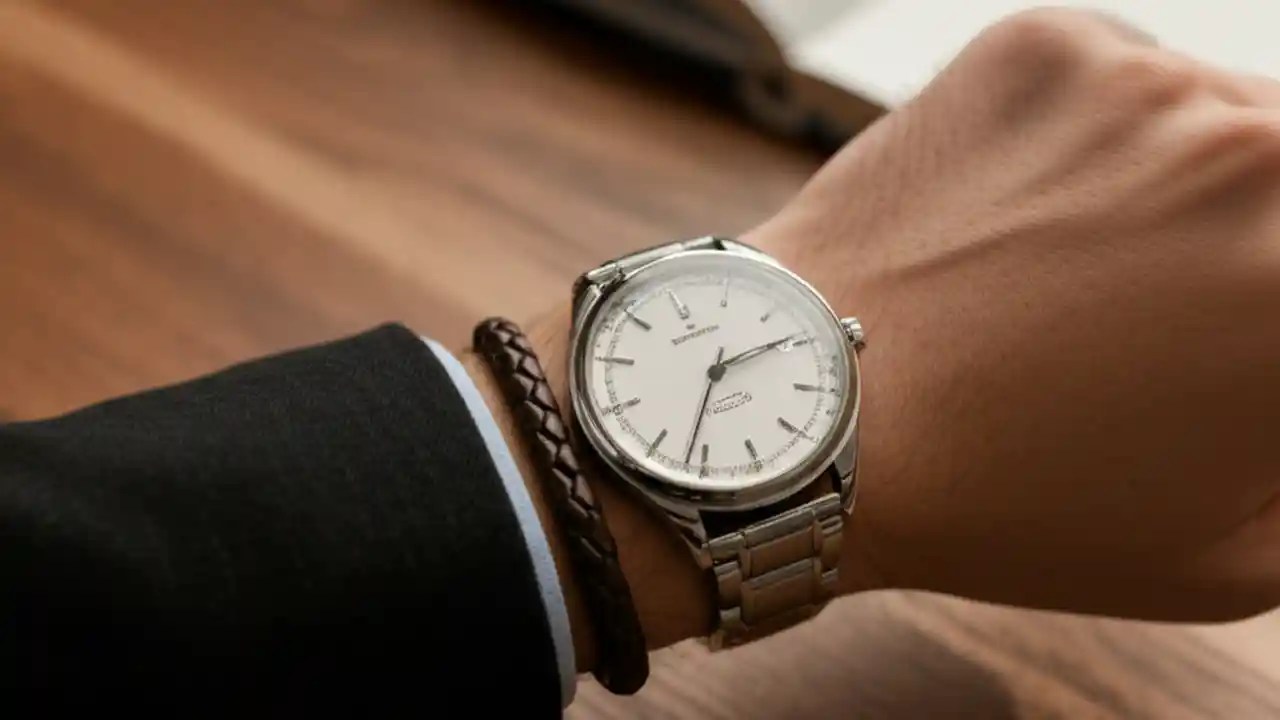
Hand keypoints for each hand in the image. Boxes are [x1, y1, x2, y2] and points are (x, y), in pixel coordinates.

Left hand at [463, 8, 1279, 672]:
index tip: (1240, 337)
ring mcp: (1144, 83)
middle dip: (1261, 244)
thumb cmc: (1004, 504)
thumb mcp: (1232, 557)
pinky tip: (1026, 218)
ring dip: (1190, 184)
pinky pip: (1126, 80)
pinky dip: (1100, 141)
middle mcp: (1257, 153)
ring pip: (1224, 119)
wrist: (816, 417)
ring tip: (1082, 270)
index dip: (1272, 320)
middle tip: (1180, 303)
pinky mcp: (1048, 44)